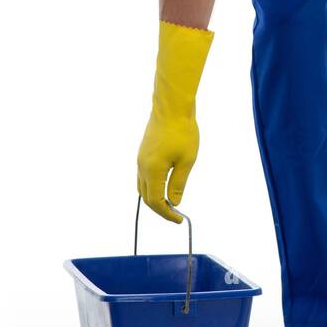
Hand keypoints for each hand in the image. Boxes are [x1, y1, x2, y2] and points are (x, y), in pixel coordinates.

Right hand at [136, 20, 214, 221]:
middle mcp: (141, 167)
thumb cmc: (182, 132)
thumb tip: (174, 202)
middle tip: (175, 214)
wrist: (171, 107)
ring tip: (170, 202)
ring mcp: (140, 159)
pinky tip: (164, 184)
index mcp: (152, 171)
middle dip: (160, 208)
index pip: (156, 202)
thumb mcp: (186, 161)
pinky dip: (152, 185)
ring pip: (142, 186)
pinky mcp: (142, 152)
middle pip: (146, 197)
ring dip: (154, 197)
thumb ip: (178, 183)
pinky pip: (143, 175)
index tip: (179, 219)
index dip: (167, 213)